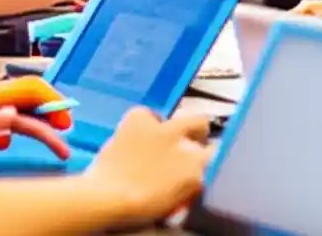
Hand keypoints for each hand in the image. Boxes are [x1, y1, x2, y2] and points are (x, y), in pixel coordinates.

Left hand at [0, 76, 74, 130]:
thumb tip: (19, 114)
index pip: (30, 90)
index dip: (51, 103)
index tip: (64, 122)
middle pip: (27, 97)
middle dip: (49, 109)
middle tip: (64, 127)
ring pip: (17, 110)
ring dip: (35, 120)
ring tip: (47, 134)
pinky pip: (2, 124)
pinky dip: (14, 130)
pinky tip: (6, 143)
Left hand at [84, 109, 210, 226]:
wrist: (107, 196)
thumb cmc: (141, 207)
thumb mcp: (176, 197)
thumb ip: (188, 179)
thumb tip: (191, 171)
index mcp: (197, 169)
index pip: (214, 154)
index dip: (204, 156)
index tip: (197, 161)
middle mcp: (187, 144)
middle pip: (201, 125)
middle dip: (196, 132)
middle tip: (183, 144)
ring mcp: (165, 127)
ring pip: (182, 116)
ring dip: (172, 127)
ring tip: (157, 139)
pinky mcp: (140, 117)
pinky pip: (148, 115)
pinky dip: (143, 123)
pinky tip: (134, 135)